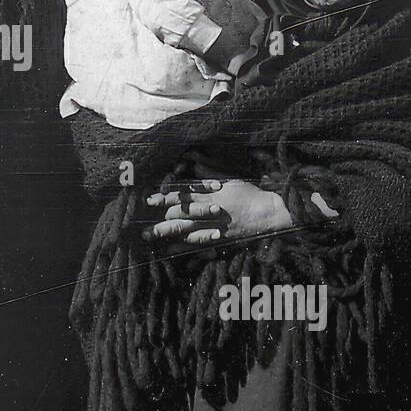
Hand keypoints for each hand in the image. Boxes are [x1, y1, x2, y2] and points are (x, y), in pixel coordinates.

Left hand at [141, 178, 293, 255]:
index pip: (184, 195)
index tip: (150, 198)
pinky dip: (182, 247)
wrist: (270, 214)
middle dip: (160, 217)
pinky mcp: (219, 239)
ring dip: (165, 233)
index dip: (165, 197)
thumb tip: (193, 161)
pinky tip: (169, 250)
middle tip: (140, 221)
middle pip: (181, 214)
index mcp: (213, 194)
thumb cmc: (251, 194)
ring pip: (185, 230)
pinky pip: (198, 244)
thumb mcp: (231, 179)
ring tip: (148, 235)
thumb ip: (210, 172)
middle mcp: (211, 211)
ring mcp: (215, 227)